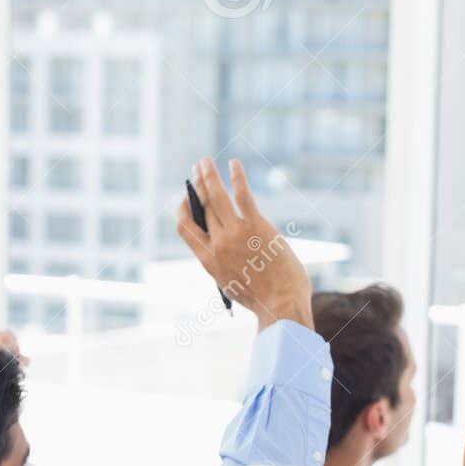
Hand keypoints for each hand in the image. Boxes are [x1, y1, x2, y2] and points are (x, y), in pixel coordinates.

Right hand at [177, 158, 312, 330]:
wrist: (281, 304)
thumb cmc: (262, 298)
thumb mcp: (231, 283)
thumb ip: (223, 262)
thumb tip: (222, 241)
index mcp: (208, 260)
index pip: (185, 228)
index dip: (183, 209)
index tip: (186, 199)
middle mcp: (217, 244)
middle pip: (201, 207)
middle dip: (196, 185)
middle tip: (197, 169)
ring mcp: (236, 234)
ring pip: (216, 197)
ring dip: (208, 175)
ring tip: (205, 161)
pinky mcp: (257, 226)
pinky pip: (242, 195)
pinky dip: (236, 177)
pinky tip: (234, 164)